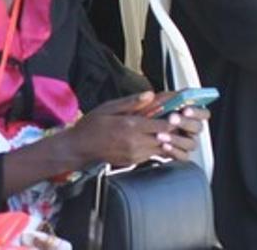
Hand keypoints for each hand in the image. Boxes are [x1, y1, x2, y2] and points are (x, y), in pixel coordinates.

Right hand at [66, 92, 185, 166]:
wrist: (79, 148)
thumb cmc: (91, 126)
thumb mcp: (109, 107)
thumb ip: (131, 102)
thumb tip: (150, 95)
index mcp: (130, 126)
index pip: (163, 125)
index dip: (173, 119)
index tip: (177, 112)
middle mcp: (135, 143)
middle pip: (166, 138)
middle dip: (173, 129)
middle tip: (177, 120)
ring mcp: (135, 154)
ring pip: (162, 148)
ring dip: (166, 139)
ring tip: (166, 129)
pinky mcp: (134, 162)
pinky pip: (152, 154)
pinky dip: (157, 146)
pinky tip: (153, 137)